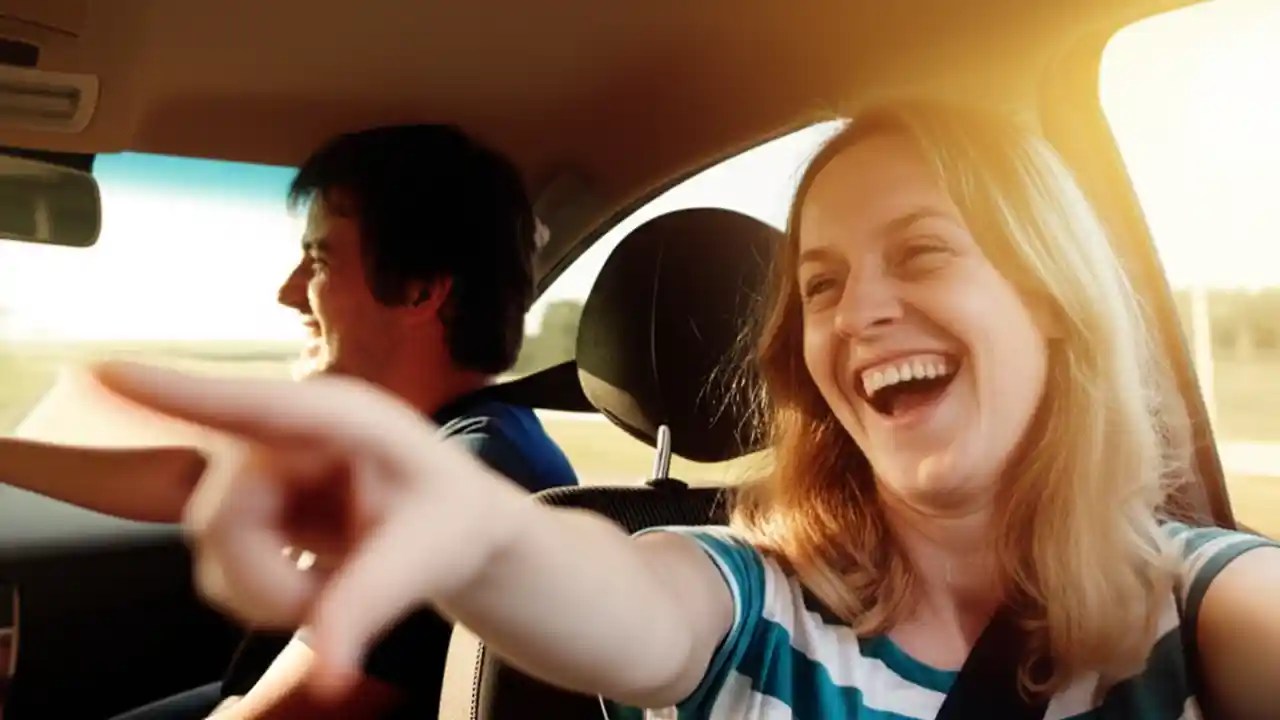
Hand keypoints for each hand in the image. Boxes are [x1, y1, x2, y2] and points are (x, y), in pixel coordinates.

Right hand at [90, 361, 528, 695]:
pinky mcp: (243, 507)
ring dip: (268, 591)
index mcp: (340, 418)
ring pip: (212, 547)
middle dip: (270, 580)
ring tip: (336, 587)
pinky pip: (217, 567)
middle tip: (335, 608)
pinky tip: (310, 584)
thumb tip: (327, 669)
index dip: (178, 391)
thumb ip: (371, 602)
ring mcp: (257, 470)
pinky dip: (261, 596)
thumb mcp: (427, 556)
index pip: (253, 405)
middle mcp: (286, 434)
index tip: (105, 371)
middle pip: (223, 517)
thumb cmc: (450, 518)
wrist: (451, 530)